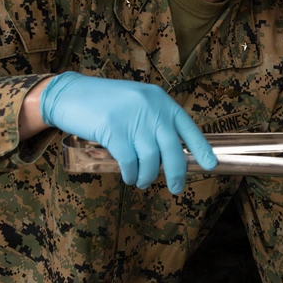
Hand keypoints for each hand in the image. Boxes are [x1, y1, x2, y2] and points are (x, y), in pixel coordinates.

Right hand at [40, 72, 216, 192]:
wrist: (70, 94)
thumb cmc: (105, 103)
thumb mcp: (137, 104)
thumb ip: (154, 123)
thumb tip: (170, 156)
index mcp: (161, 101)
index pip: (187, 128)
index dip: (201, 148)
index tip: (211, 165)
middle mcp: (151, 108)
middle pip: (172, 149)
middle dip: (176, 173)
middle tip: (176, 188)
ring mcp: (133, 118)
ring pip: (150, 159)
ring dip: (148, 176)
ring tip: (142, 181)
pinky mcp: (113, 130)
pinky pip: (129, 162)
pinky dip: (131, 174)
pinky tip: (128, 177)